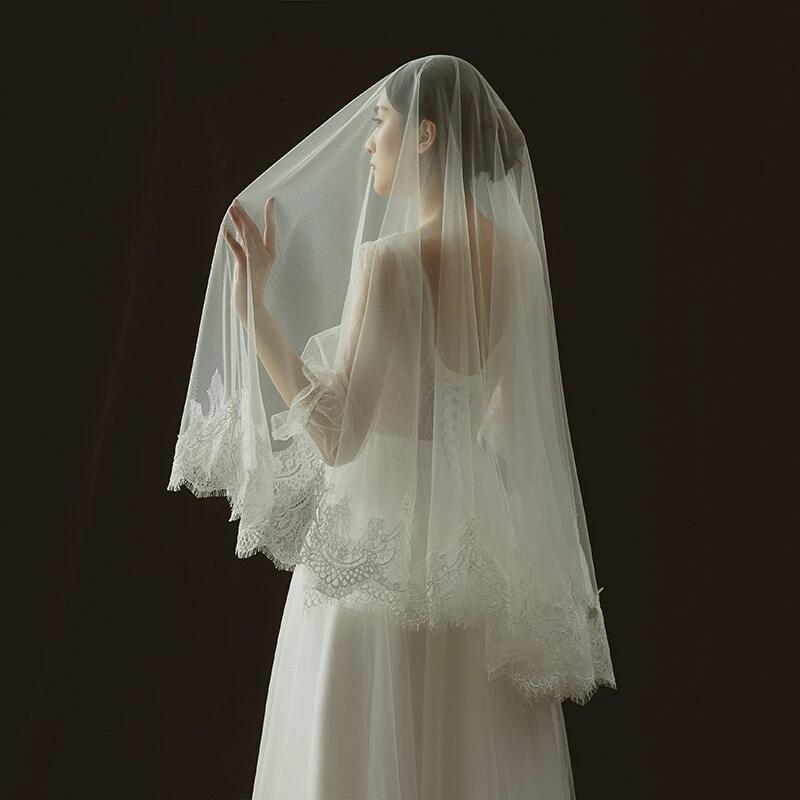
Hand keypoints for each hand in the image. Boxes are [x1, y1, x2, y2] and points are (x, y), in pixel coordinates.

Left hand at [222, 196, 276, 323]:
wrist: (251, 307)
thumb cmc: (250, 286)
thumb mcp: (252, 265)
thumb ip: (248, 249)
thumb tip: (240, 232)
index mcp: (269, 255)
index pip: (271, 231)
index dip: (270, 215)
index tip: (270, 200)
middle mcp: (264, 257)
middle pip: (254, 230)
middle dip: (245, 215)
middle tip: (237, 202)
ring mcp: (255, 262)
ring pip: (246, 236)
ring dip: (237, 221)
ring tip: (230, 209)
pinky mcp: (245, 268)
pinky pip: (237, 249)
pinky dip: (229, 238)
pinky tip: (223, 228)